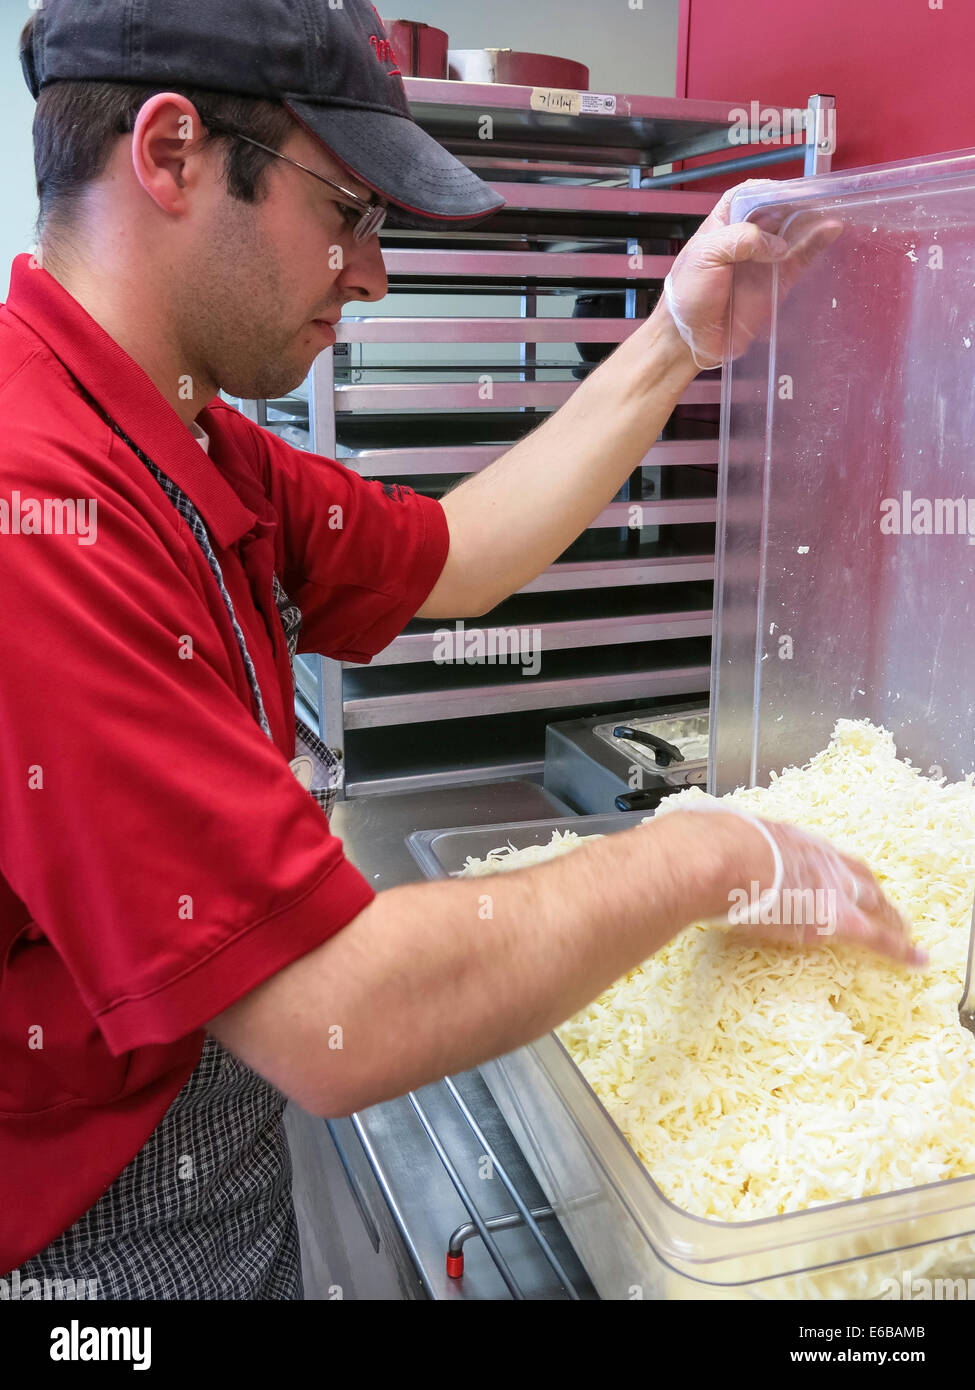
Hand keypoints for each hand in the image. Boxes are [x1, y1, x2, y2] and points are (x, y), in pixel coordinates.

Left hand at [662, 179, 843, 369]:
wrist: (690, 340)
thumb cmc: (687, 296)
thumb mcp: (705, 256)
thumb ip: (740, 239)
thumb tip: (777, 244)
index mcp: (724, 224)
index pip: (749, 195)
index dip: (767, 190)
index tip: (784, 191)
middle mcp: (747, 238)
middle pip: (777, 210)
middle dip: (796, 202)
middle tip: (815, 197)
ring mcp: (764, 259)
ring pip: (794, 231)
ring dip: (812, 219)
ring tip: (831, 208)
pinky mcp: (777, 281)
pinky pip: (801, 257)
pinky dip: (817, 243)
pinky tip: (831, 230)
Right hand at [664, 800, 925, 965]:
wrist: (711, 857)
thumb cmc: (701, 846)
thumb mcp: (713, 840)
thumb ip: (716, 850)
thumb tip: (692, 849)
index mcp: (787, 840)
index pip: (823, 858)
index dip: (838, 872)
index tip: (843, 882)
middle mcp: (815, 858)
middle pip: (859, 877)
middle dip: (874, 896)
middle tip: (887, 911)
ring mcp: (828, 886)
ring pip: (874, 903)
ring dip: (890, 919)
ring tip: (905, 937)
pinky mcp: (834, 918)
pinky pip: (878, 936)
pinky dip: (899, 948)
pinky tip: (915, 959)